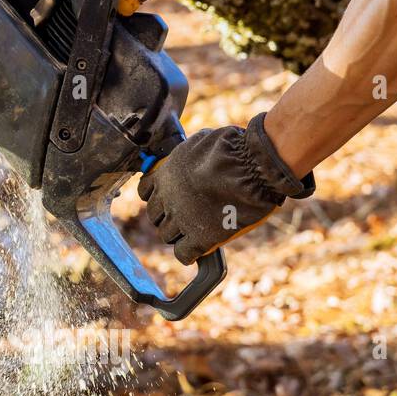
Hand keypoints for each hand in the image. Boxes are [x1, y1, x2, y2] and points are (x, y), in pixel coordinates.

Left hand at [138, 113, 314, 264]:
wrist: (250, 166)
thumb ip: (191, 154)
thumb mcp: (202, 142)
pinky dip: (189, 253)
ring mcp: (181, 219)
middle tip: (186, 215)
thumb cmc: (234, 148)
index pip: (146, 191)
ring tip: (196, 230)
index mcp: (165, 174)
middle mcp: (167, 198)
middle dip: (168, 215)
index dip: (158, 195)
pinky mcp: (200, 237)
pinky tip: (199, 248)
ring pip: (167, 235)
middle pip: (155, 215)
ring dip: (179, 234)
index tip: (169, 197)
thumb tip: (195, 151)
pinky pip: (184, 253)